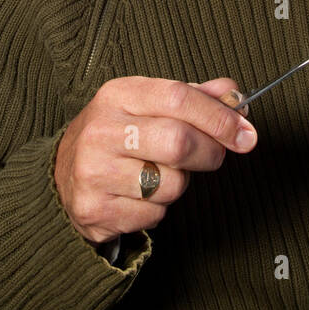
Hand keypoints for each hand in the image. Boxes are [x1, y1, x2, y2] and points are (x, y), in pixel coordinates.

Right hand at [54, 76, 257, 244]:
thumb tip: (235, 95)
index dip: (219, 117)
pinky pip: (155, 214)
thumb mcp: (147, 104)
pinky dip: (158, 208)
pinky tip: (139, 195)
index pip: (178, 97)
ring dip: (179, 184)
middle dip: (209, 153)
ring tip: (158, 173)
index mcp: (117, 95)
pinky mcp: (95, 209)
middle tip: (213, 156)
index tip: (245, 134)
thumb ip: (194, 97)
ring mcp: (94, 172)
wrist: (63, 173)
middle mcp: (101, 130)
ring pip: (171, 184)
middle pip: (179, 142)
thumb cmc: (118, 133)